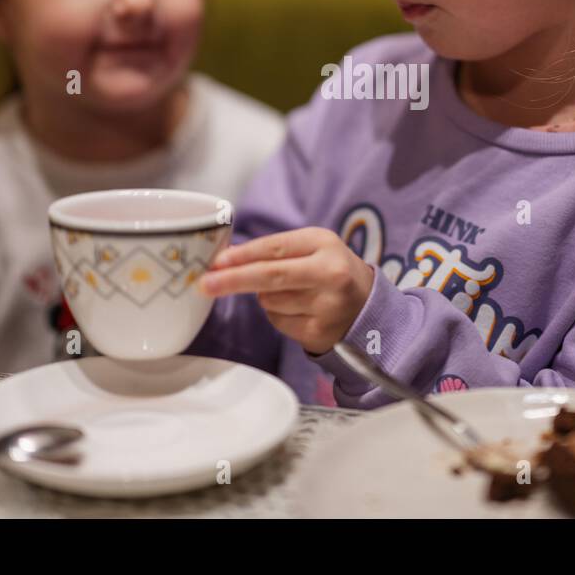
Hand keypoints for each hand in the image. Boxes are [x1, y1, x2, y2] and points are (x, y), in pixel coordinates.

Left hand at [198, 227, 374, 354]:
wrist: (369, 307)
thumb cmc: (330, 271)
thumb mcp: (313, 248)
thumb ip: (275, 250)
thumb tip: (226, 259)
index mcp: (325, 243)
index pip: (276, 248)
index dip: (243, 256)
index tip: (216, 262)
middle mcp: (330, 273)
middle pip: (271, 276)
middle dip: (233, 280)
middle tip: (205, 284)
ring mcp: (327, 305)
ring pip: (270, 301)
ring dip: (266, 298)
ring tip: (293, 292)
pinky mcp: (319, 331)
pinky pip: (278, 323)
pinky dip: (277, 316)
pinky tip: (299, 310)